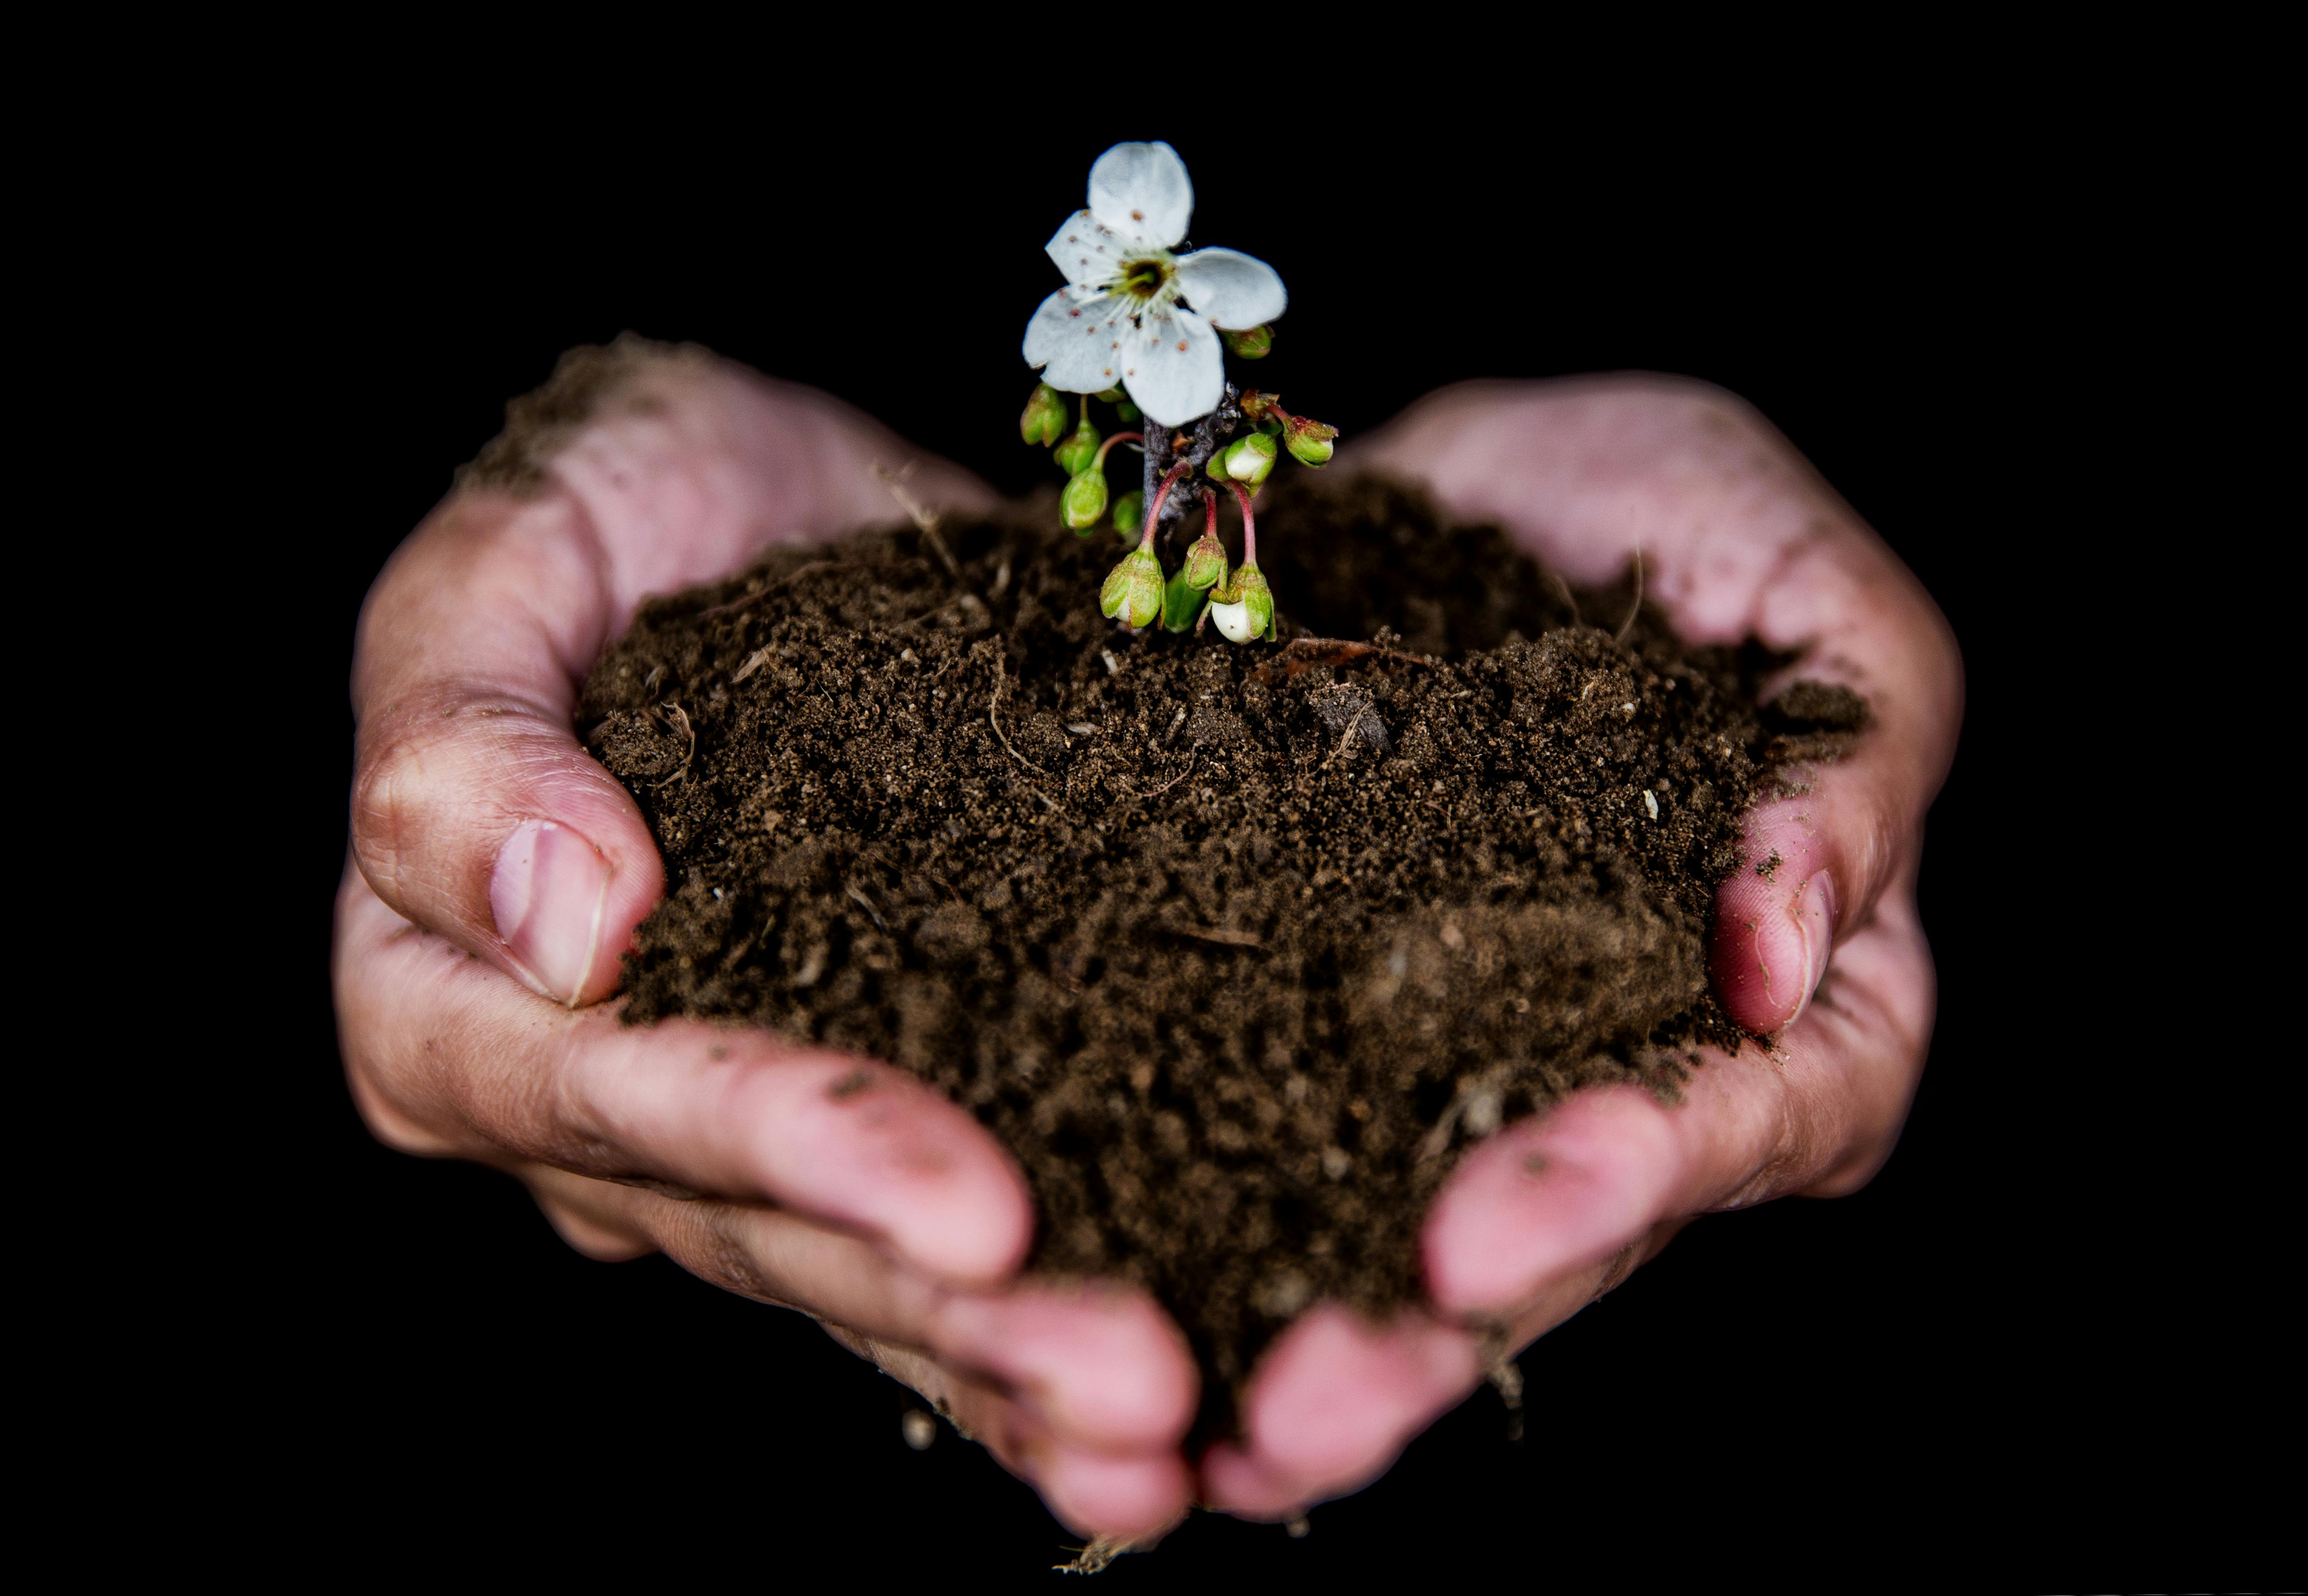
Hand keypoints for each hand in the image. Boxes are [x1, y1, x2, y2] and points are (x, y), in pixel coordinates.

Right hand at [331, 343, 1197, 1539]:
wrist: (778, 500)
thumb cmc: (620, 504)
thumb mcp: (510, 553)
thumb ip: (462, 734)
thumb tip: (560, 926)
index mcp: (459, 996)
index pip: (619, 1098)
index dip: (794, 1149)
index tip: (975, 1203)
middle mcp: (595, 1108)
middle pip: (768, 1233)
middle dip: (949, 1311)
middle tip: (1136, 1381)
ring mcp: (743, 1132)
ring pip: (871, 1280)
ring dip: (1023, 1366)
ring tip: (1185, 1435)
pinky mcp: (886, 1102)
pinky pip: (958, 1241)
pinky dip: (1056, 1316)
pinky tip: (1196, 1413)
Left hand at [1200, 377, 1961, 1516]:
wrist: (1463, 487)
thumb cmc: (1673, 512)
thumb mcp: (1802, 577)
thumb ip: (1854, 747)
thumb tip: (1791, 943)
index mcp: (1804, 981)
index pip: (1763, 1117)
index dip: (1636, 1179)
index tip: (1488, 1232)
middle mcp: (1639, 1056)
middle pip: (1574, 1233)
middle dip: (1436, 1335)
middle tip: (1304, 1415)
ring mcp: (1482, 1057)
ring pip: (1418, 1232)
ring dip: (1316, 1340)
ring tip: (1201, 1434)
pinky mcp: (1336, 1026)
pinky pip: (1283, 1142)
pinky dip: (1210, 1233)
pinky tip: (1107, 1315)